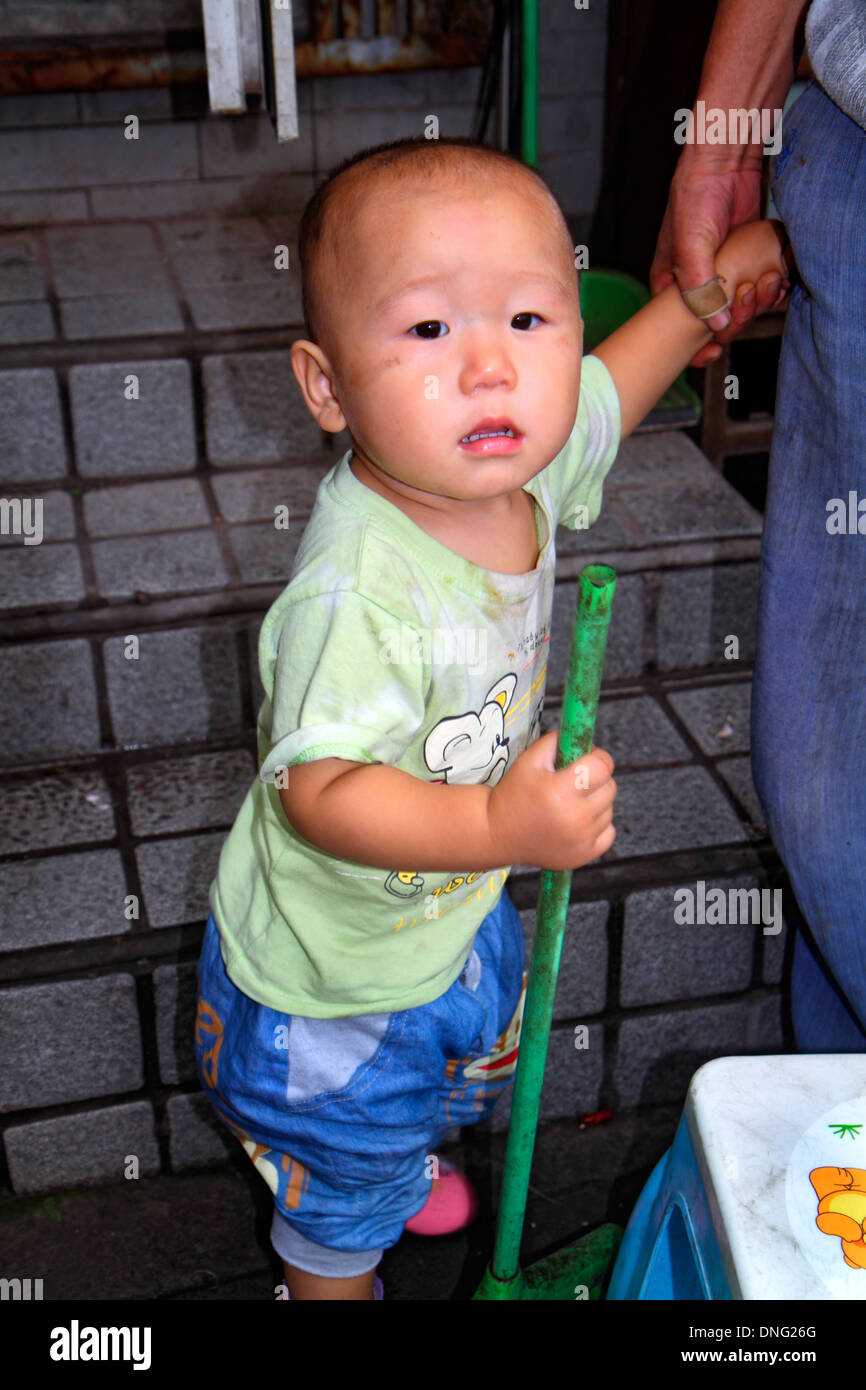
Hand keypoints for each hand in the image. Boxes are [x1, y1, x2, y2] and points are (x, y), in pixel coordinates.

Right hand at [487, 729, 615, 871]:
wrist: (497, 834)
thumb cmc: (513, 794)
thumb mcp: (529, 760)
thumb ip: (557, 741)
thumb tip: (583, 737)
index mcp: (561, 791)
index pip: (603, 765)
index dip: (597, 757)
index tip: (585, 760)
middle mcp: (575, 818)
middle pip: (610, 787)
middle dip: (596, 780)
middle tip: (574, 783)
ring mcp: (582, 840)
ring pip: (609, 809)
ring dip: (595, 803)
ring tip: (570, 804)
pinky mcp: (584, 855)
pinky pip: (609, 831)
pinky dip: (598, 824)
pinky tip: (576, 821)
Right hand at [650, 153, 788, 366]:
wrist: (727, 158)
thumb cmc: (696, 194)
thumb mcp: (690, 244)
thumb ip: (700, 288)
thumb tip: (717, 326)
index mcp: (671, 284)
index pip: (677, 329)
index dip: (694, 347)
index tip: (710, 353)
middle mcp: (697, 283)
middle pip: (716, 324)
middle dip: (737, 320)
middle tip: (748, 295)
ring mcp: (724, 274)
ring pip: (741, 310)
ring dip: (758, 304)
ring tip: (766, 281)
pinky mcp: (748, 261)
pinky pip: (760, 289)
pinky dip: (771, 290)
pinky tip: (775, 277)